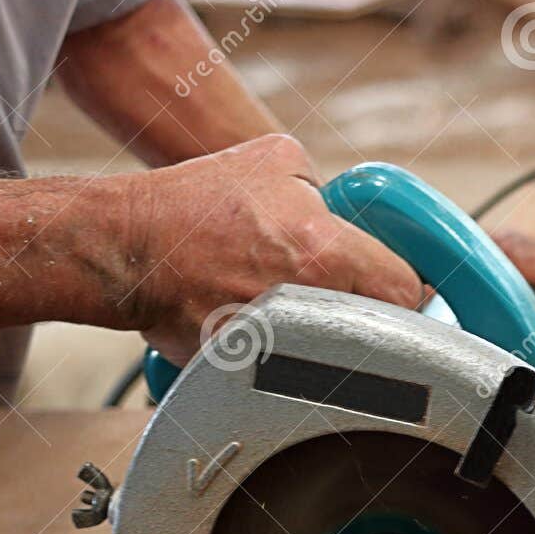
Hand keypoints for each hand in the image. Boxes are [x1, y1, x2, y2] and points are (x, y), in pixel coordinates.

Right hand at [123, 134, 422, 362]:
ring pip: (338, 358)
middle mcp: (311, 305)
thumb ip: (329, 187)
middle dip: (369, 318)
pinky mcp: (253, 373)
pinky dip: (286, 359)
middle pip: (378, 331)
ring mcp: (282, 346)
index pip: (406, 289)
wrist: (127, 248)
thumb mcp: (277, 159)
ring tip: (299, 318)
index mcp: (328, 253)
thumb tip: (353, 214)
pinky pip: (292, 374)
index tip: (397, 291)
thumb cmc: (193, 204)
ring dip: (329, 341)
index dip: (406, 291)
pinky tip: (265, 336)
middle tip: (349, 304)